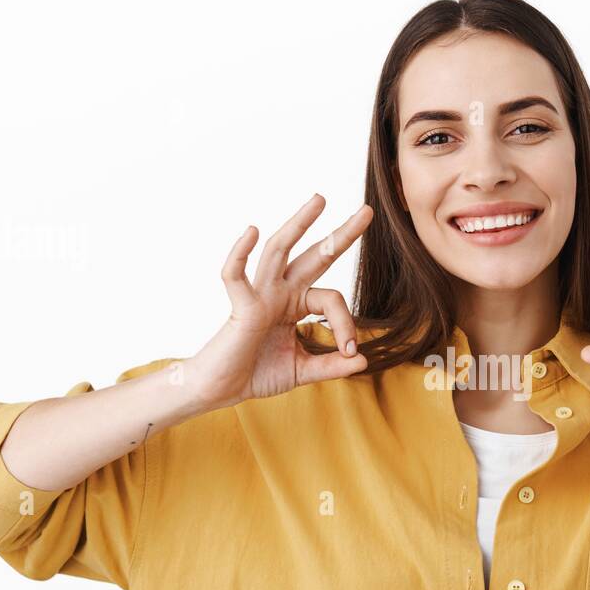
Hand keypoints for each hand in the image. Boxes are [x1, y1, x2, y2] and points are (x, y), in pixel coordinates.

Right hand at [185, 194, 371, 411]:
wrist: (223, 389)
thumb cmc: (258, 373)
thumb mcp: (303, 369)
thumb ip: (332, 365)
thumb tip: (364, 360)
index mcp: (297, 303)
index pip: (332, 299)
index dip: (346, 324)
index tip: (351, 352)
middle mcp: (281, 292)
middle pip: (314, 255)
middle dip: (339, 234)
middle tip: (366, 211)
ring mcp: (261, 295)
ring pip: (279, 251)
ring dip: (298, 224)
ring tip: (319, 200)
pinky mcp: (241, 307)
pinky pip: (236, 276)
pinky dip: (239, 253)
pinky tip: (251, 230)